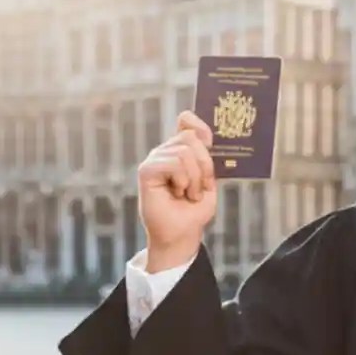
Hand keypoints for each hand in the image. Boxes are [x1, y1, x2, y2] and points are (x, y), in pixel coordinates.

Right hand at [137, 111, 217, 270]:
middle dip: (204, 165)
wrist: (183, 233)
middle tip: (201, 187)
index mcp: (180, 151)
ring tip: (188, 194)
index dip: (199, 125)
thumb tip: (201, 131)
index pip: (186, 121)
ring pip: (184, 152)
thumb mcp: (207, 179)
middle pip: (190, 138)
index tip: (210, 142)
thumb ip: (205, 156)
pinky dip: (183, 180)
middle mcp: (165, 152)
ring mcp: (154, 160)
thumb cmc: (194, 209)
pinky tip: (178, 192)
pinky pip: (172, 163)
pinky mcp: (146, 171)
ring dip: (195, 178)